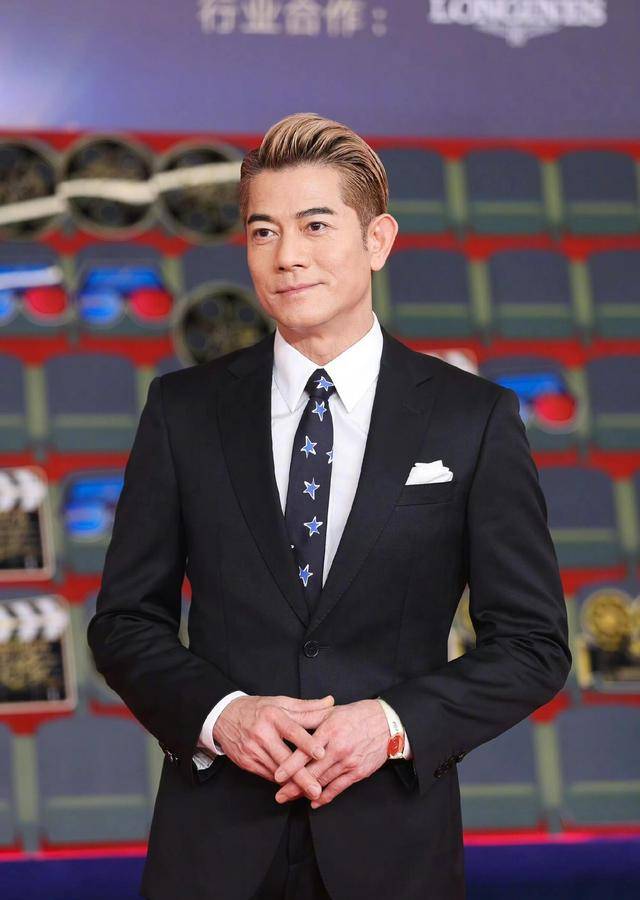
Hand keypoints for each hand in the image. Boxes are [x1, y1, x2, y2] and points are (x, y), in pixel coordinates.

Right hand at [212, 694, 334, 800]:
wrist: (224, 715)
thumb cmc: (258, 708)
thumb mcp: (280, 702)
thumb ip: (306, 706)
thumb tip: (331, 702)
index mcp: (273, 716)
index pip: (292, 731)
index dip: (307, 743)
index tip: (321, 754)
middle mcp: (262, 734)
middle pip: (284, 759)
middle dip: (301, 776)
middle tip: (317, 790)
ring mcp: (252, 750)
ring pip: (276, 771)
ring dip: (293, 783)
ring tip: (310, 792)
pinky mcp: (246, 762)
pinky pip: (267, 775)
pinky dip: (281, 782)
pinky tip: (293, 788)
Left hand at [272, 699, 389, 807]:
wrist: (387, 724)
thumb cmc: (357, 715)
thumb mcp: (333, 712)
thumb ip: (312, 718)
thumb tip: (291, 721)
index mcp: (329, 730)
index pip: (305, 750)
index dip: (290, 765)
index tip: (277, 775)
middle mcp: (338, 747)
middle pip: (312, 770)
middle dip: (293, 785)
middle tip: (279, 795)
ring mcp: (349, 762)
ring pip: (323, 781)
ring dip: (306, 792)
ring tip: (290, 798)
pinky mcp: (358, 772)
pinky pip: (338, 788)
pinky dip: (325, 797)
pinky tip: (314, 802)